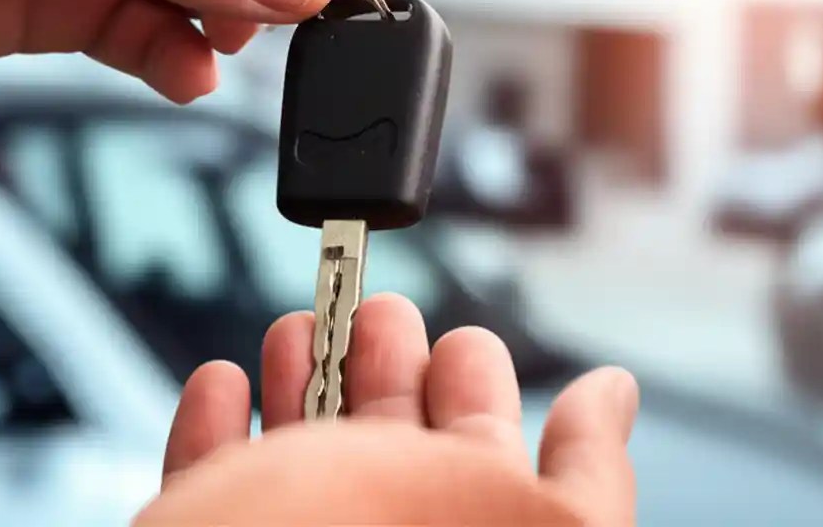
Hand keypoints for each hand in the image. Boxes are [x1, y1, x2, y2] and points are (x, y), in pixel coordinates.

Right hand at [140, 294, 639, 524]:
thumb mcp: (514, 521)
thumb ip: (586, 473)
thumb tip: (615, 399)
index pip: (494, 474)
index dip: (485, 399)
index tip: (461, 343)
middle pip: (391, 462)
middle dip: (386, 372)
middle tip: (377, 316)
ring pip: (296, 465)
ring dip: (298, 382)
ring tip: (298, 330)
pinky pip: (207, 483)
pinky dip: (213, 431)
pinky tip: (225, 385)